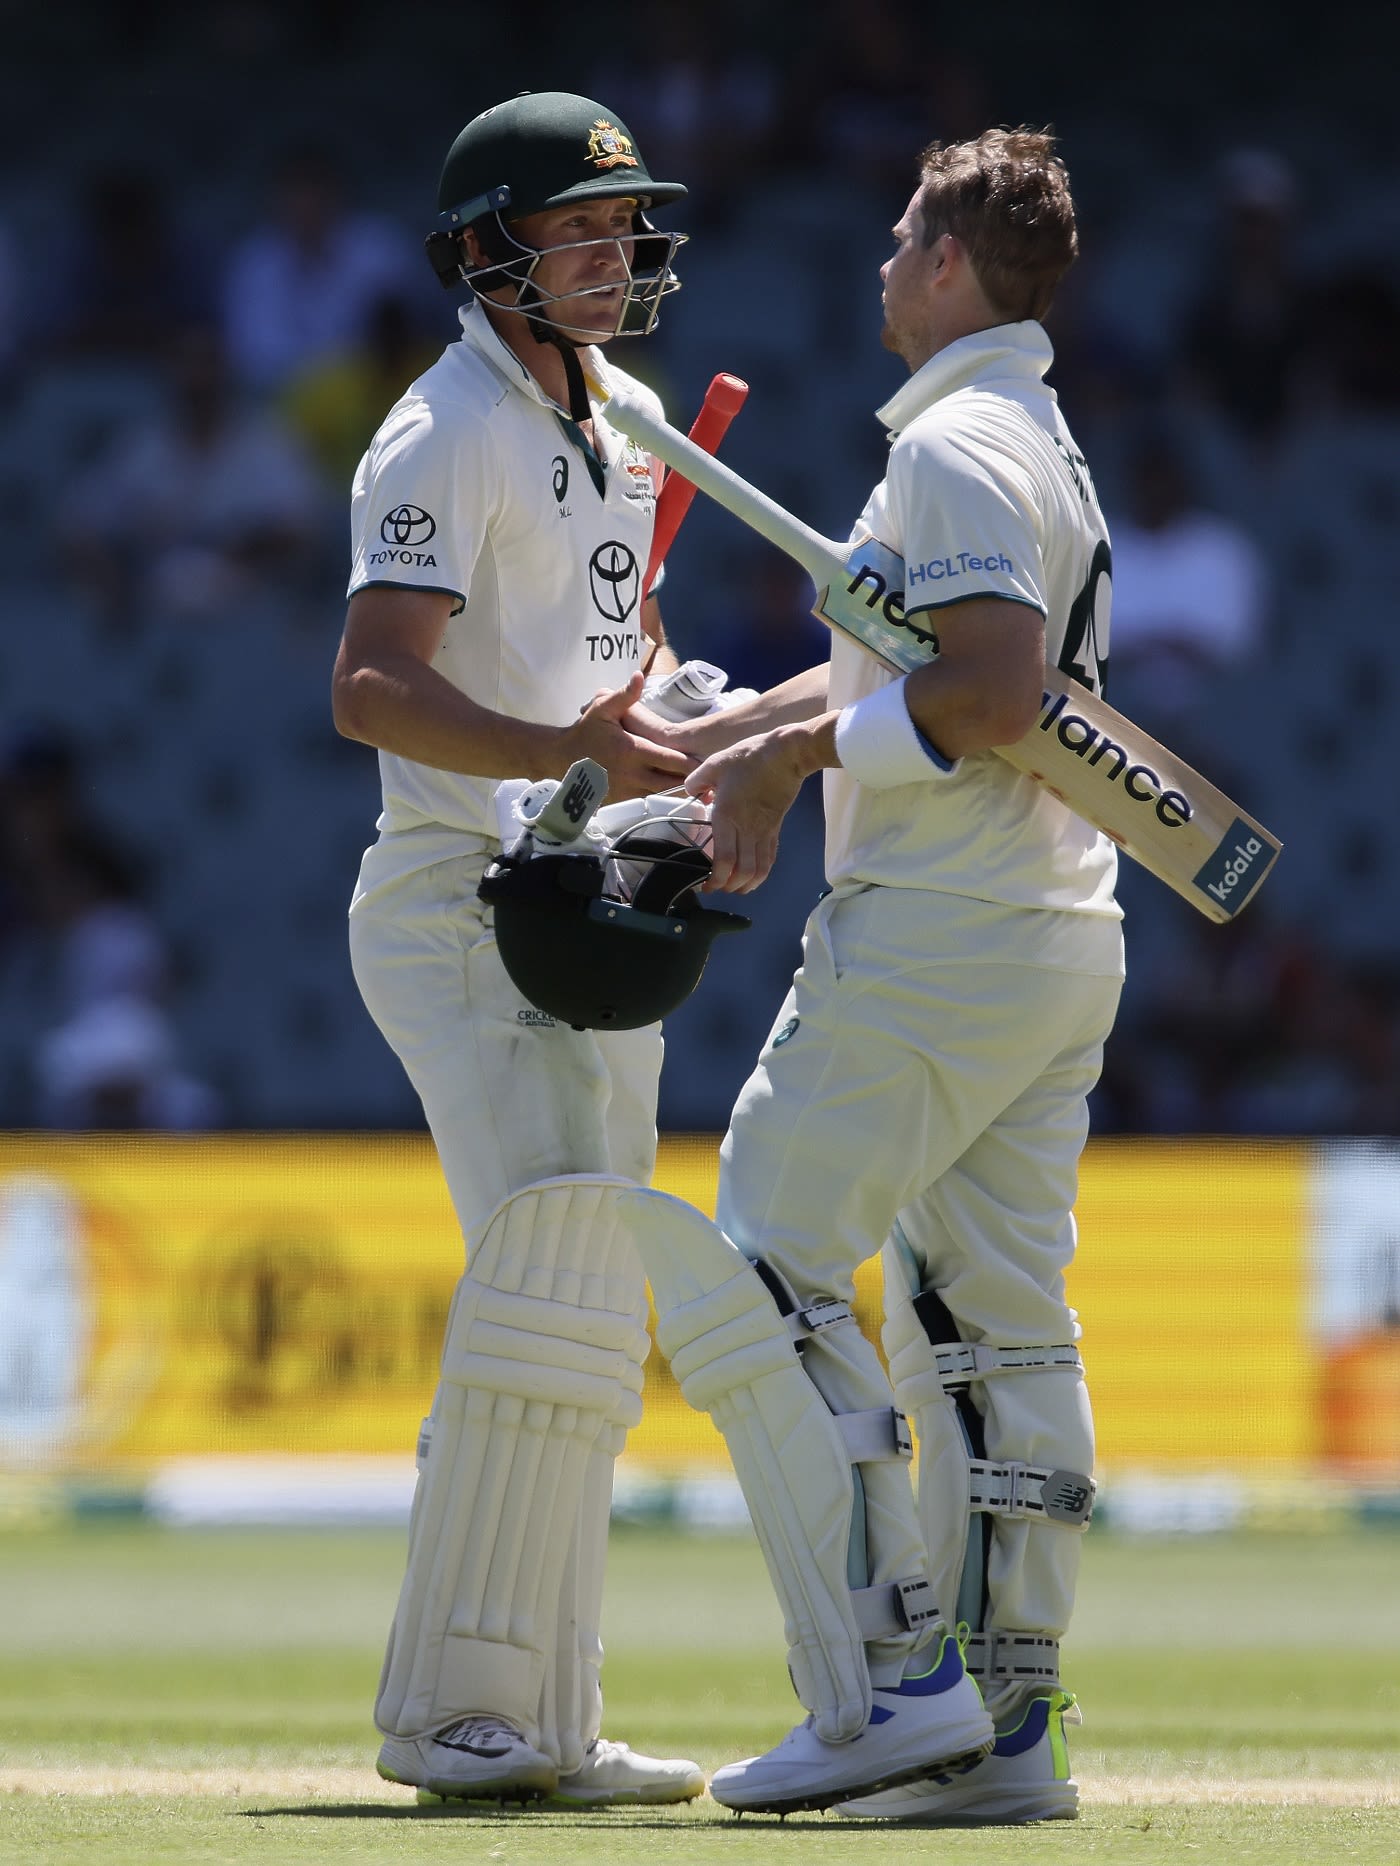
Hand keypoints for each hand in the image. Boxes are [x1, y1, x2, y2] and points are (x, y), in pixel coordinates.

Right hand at [566, 673, 695, 800]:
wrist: (561, 758)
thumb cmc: (586, 731)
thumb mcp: (602, 708)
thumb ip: (625, 695)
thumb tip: (639, 676)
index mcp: (632, 750)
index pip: (670, 760)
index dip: (690, 763)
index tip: (705, 761)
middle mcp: (631, 774)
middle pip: (671, 784)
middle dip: (689, 781)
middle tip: (707, 777)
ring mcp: (626, 791)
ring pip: (661, 797)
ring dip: (677, 793)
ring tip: (697, 789)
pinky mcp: (620, 802)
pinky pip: (646, 803)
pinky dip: (660, 800)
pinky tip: (673, 797)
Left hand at [683, 728, 809, 892]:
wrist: (786, 755)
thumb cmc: (749, 757)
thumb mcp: (714, 763)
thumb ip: (696, 781)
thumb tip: (693, 794)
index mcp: (727, 816)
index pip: (724, 859)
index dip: (716, 879)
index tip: (706, 885)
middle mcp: (746, 829)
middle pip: (741, 871)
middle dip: (728, 886)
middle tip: (716, 888)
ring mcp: (764, 831)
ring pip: (758, 869)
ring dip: (747, 884)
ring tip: (735, 887)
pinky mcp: (775, 828)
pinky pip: (769, 858)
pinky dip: (761, 872)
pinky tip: (753, 876)